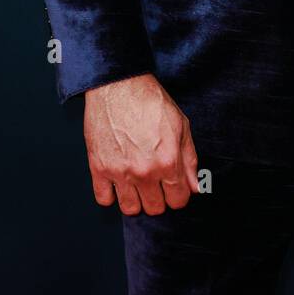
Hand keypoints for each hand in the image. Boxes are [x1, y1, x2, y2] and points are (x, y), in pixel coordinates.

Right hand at [83, 73, 199, 214]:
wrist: (118, 86)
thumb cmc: (149, 101)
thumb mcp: (181, 126)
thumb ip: (189, 160)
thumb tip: (195, 187)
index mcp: (168, 161)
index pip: (178, 201)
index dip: (179, 195)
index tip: (174, 188)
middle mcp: (144, 171)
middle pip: (155, 208)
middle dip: (159, 198)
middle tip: (156, 183)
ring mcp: (120, 172)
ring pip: (130, 209)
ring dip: (136, 200)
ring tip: (137, 184)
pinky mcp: (98, 168)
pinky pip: (104, 199)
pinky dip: (111, 195)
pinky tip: (118, 182)